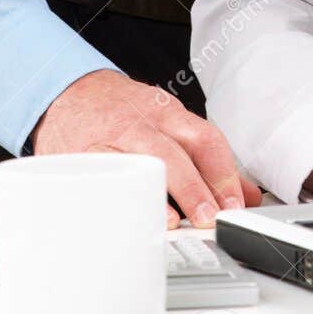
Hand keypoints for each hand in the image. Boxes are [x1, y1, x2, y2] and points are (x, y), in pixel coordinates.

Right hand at [31, 69, 261, 228]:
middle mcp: (144, 124)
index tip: (235, 204)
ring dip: (159, 194)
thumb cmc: (122, 113)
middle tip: (210, 217)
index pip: (205, 140)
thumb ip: (206, 158)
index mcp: (170, 115)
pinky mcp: (83, 156)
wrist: (67, 91)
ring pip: (138, 161)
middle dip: (196, 187)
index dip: (223, 173)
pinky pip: (101, 176)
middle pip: (176, 151)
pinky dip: (116, 197)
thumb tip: (245, 194)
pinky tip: (126, 214)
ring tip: (173, 222)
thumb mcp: (167, 123)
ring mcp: (112, 139)